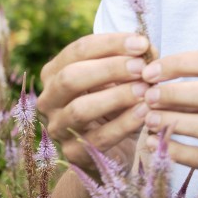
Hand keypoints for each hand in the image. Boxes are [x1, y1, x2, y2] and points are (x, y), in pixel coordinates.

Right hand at [36, 33, 155, 175]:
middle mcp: (49, 99)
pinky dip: (124, 124)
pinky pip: (98, 138)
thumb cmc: (118, 101)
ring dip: (116, 97)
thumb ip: (132, 60)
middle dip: (110, 69)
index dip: (110, 44)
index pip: (78, 50)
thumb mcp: (121, 77)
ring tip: (145, 90)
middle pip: (71, 77)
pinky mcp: (73, 154)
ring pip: (80, 109)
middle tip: (141, 67)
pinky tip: (145, 112)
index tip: (142, 44)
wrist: (117, 146)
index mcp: (55, 72)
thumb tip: (148, 49)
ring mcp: (58, 128)